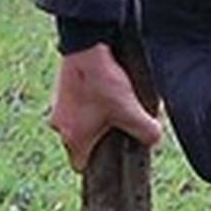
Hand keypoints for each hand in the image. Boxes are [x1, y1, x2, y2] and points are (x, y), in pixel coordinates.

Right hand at [49, 44, 164, 170]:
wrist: (85, 44)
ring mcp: (57, 105)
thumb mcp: (132, 111)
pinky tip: (104, 88)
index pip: (80, 165)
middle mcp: (59, 126)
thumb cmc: (103, 82)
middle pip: (81, 141)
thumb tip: (153, 140)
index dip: (97, 164)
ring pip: (78, 120)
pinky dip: (88, 98)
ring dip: (93, 116)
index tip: (111, 156)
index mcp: (73, 139)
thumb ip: (147, 132)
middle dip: (99, 136)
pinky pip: (75, 102)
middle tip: (118, 124)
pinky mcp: (60, 88)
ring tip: (112, 103)